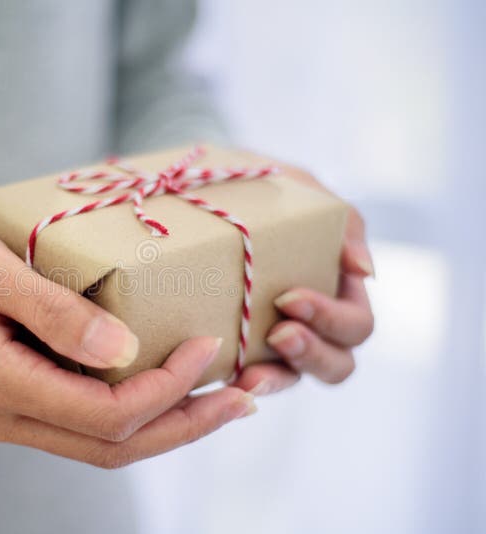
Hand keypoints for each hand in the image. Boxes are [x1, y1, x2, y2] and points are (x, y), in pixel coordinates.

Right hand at [0, 216, 255, 467]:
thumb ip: (53, 311)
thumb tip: (124, 349)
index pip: (101, 412)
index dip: (164, 388)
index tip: (205, 347)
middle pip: (110, 447)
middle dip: (184, 425)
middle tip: (244, 398)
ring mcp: (2, 420)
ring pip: (98, 446)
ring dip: (164, 426)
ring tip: (222, 401)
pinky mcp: (9, 408)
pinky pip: (79, 426)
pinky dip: (131, 414)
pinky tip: (164, 391)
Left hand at [233, 164, 374, 394]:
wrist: (203, 184)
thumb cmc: (261, 184)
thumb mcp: (302, 189)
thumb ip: (341, 223)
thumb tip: (365, 271)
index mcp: (339, 289)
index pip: (356, 325)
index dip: (330, 319)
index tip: (288, 297)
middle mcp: (314, 323)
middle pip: (337, 364)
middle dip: (311, 352)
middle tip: (277, 334)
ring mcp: (275, 340)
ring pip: (294, 379)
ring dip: (276, 381)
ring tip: (247, 379)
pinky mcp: (237, 348)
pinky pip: (248, 377)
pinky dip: (241, 383)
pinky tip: (223, 382)